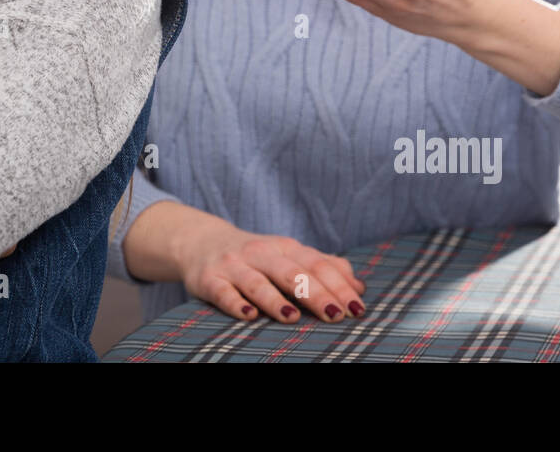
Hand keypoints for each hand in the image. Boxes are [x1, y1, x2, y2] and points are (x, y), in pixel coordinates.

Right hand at [176, 217, 365, 324]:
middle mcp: (261, 253)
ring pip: (257, 282)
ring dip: (274, 299)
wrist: (201, 241)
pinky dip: (235, 303)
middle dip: (315, 293)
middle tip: (335, 315)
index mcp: (285, 248)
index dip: (338, 286)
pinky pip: (222, 292)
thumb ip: (322, 267)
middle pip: (292, 273)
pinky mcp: (209, 278)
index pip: (316, 265)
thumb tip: (359, 286)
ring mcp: (234, 265)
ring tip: (292, 317)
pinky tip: (248, 316)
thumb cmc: (255, 257)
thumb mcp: (288, 255)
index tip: (356, 309)